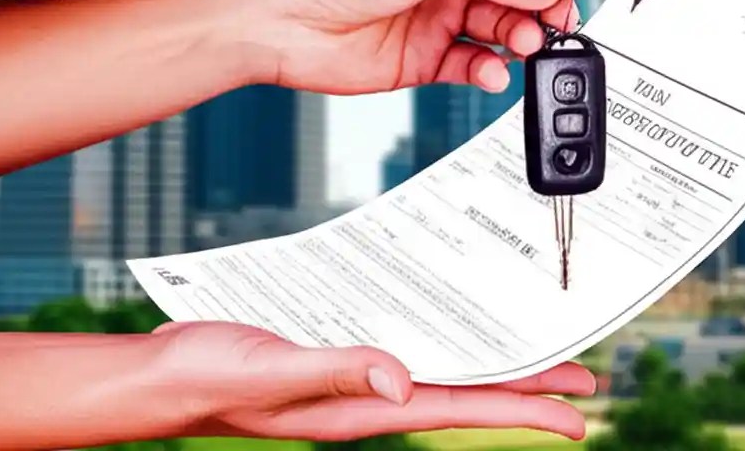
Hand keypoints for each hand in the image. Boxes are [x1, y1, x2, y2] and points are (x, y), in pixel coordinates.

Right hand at [151, 321, 594, 441]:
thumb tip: (402, 381)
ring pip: (441, 372)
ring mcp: (355, 379)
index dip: (524, 410)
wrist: (164, 374)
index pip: (463, 408)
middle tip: (580, 383)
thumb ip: (337, 371)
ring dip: (489, 366)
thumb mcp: (274, 371)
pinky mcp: (338, 356)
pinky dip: (440, 341)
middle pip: (466, 392)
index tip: (575, 413)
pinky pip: (405, 349)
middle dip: (525, 389)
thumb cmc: (210, 377)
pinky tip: (449, 330)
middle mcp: (370, 397)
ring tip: (532, 360)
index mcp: (363, 408)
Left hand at [249, 0, 584, 94]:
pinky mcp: (428, 55)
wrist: (279, 22)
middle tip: (553, 24)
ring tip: (522, 46)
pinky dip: (489, 69)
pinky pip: (475, 62)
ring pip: (501, 26)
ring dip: (518, 37)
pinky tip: (491, 71)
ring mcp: (440, 12)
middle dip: (540, 5)